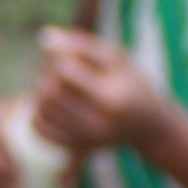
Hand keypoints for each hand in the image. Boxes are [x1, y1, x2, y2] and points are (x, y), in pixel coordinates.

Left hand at [31, 27, 164, 155]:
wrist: (149, 125)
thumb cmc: (129, 83)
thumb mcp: (115, 58)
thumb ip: (81, 45)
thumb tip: (43, 38)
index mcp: (110, 97)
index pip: (65, 70)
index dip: (58, 57)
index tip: (64, 56)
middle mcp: (97, 124)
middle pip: (51, 91)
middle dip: (47, 75)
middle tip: (54, 69)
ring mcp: (86, 141)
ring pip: (42, 110)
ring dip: (39, 92)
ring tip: (52, 83)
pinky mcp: (76, 149)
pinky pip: (40, 129)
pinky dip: (38, 113)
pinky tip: (51, 103)